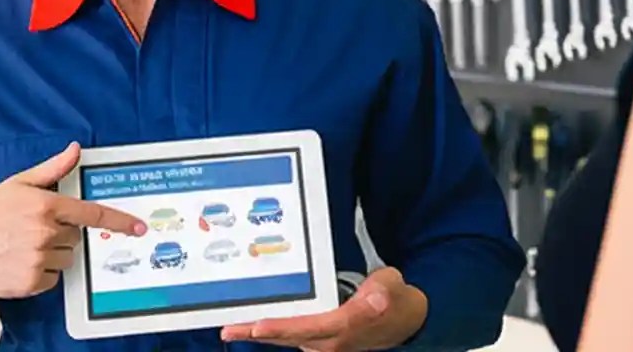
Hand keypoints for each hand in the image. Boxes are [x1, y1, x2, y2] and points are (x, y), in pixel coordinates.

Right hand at [0, 142, 145, 299]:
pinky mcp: (31, 281)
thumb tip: (75, 149)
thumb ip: (52, 169)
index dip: (119, 220)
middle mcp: (44, 232)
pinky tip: (21, 261)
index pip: (91, 213)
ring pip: (67, 257)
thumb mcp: (18, 184)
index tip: (138, 227)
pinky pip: (53, 278)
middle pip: (76, 236)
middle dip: (61, 233)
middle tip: (34, 229)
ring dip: (53, 253)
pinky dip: (42, 273)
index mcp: (45, 205)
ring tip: (24, 246)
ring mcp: (38, 259)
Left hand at [220, 267, 427, 351]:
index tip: (258, 326)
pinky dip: (272, 332)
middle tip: (228, 330)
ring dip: (259, 335)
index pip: (308, 328)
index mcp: (346, 327)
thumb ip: (383, 293)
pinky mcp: (321, 340)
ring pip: (287, 339)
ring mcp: (325, 343)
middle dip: (257, 334)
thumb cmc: (396, 301)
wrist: (405, 320)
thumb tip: (376, 299)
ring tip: (231, 329)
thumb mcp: (394, 289)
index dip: (282, 329)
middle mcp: (331, 341)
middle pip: (289, 338)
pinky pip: (292, 336)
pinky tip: (254, 326)